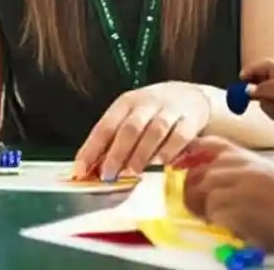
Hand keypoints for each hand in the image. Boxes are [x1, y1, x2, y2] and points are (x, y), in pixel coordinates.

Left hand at [73, 81, 210, 180]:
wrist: (193, 97)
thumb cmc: (153, 113)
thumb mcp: (131, 117)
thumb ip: (113, 139)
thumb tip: (90, 169)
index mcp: (126, 102)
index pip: (105, 126)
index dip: (92, 149)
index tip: (80, 171)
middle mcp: (147, 103)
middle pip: (130, 128)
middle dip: (117, 153)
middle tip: (108, 176)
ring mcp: (170, 110)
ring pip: (154, 131)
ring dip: (141, 155)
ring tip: (131, 174)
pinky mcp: (190, 120)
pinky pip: (179, 137)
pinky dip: (168, 152)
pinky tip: (160, 166)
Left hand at [180, 136, 273, 251]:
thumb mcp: (268, 175)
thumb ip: (243, 168)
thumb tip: (210, 170)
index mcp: (254, 161)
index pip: (216, 146)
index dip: (196, 153)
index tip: (184, 164)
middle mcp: (249, 171)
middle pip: (209, 173)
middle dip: (198, 189)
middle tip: (196, 202)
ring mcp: (245, 190)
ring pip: (210, 194)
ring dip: (208, 209)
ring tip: (216, 217)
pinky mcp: (242, 210)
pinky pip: (217, 213)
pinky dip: (217, 222)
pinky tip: (228, 226)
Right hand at [242, 58, 273, 123]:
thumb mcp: (272, 88)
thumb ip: (257, 89)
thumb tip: (248, 92)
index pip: (259, 67)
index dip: (248, 73)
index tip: (240, 80)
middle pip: (260, 84)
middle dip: (257, 94)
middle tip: (249, 99)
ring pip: (265, 100)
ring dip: (269, 106)